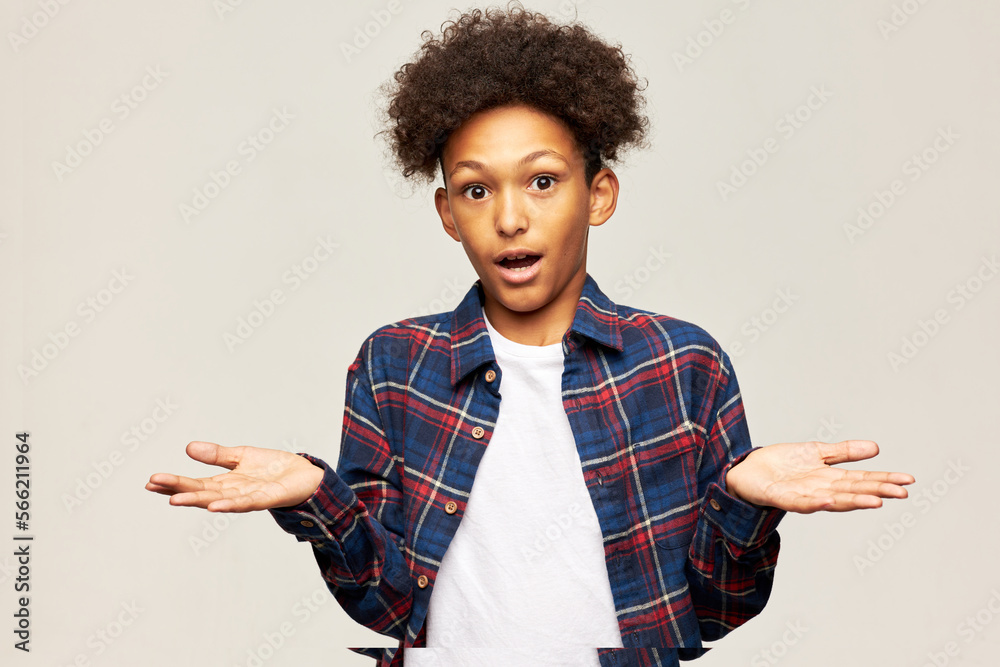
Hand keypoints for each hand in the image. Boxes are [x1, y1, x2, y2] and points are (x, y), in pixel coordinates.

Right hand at [145, 441, 324, 511]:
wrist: (305, 475)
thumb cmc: (274, 468)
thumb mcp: (242, 456)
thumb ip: (218, 455)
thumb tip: (189, 448)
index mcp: (226, 483)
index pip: (195, 483)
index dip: (174, 483)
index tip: (151, 481)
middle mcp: (233, 493)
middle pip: (201, 492)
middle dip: (178, 489)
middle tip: (153, 484)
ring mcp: (248, 498)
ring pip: (218, 500)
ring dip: (197, 500)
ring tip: (175, 499)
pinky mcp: (266, 499)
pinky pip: (245, 503)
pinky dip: (229, 505)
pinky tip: (213, 506)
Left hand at [724, 440, 914, 512]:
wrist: (747, 470)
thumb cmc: (781, 464)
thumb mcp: (816, 452)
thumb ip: (844, 452)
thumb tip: (876, 448)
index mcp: (830, 478)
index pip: (863, 479)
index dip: (885, 480)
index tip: (908, 481)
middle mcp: (821, 489)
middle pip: (853, 490)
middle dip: (877, 491)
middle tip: (902, 493)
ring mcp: (803, 495)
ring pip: (832, 500)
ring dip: (853, 501)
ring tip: (875, 500)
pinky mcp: (782, 498)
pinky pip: (801, 502)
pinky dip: (815, 502)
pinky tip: (829, 499)